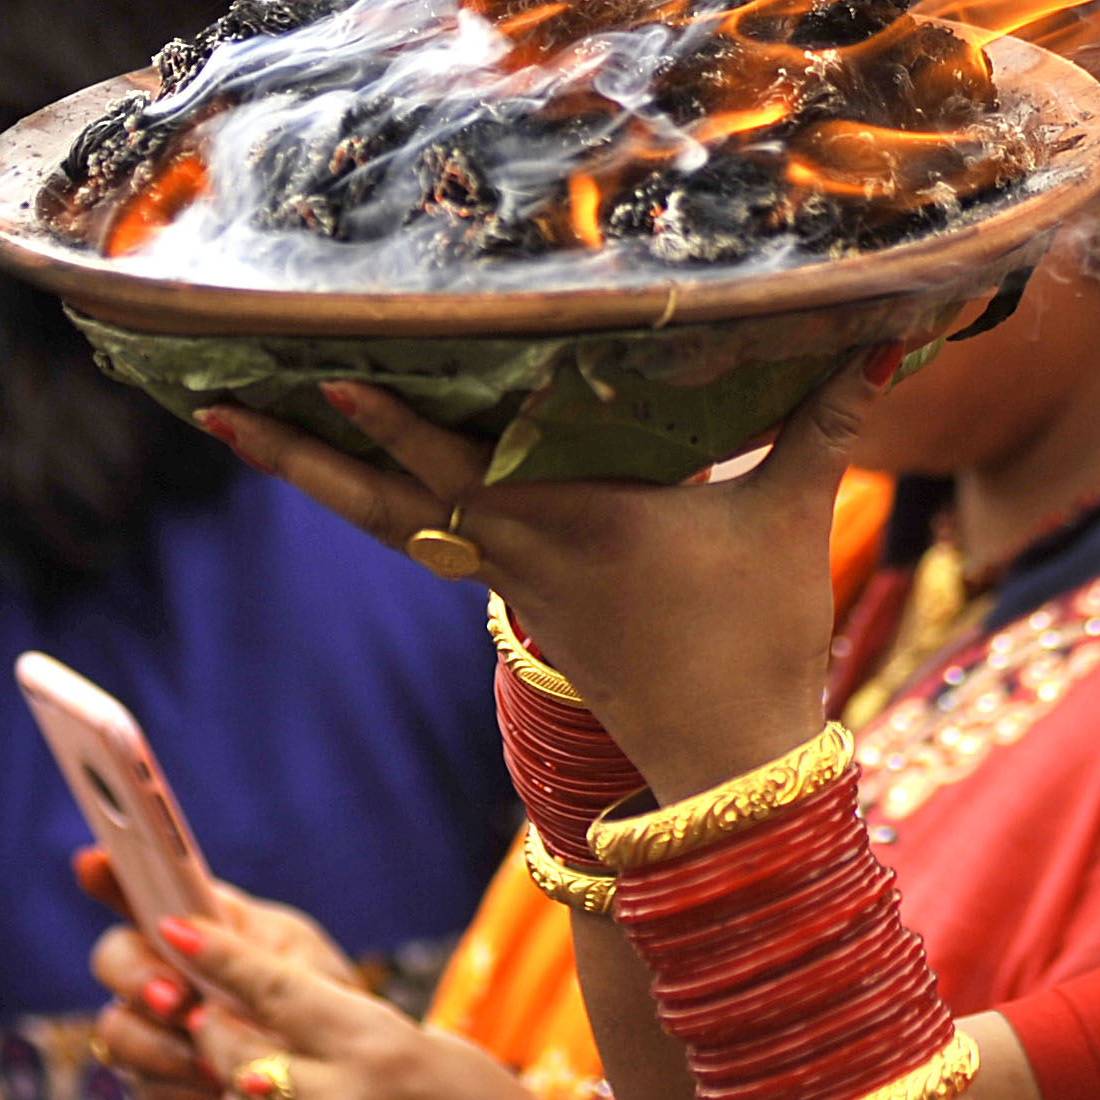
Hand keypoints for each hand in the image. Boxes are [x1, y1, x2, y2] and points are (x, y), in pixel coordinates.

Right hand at [74, 850, 339, 1099]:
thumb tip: (177, 929)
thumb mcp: (301, 966)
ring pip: (117, 1029)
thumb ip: (239, 950)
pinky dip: (180, 1088)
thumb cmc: (326, 1007)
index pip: (140, 891)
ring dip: (158, 1043)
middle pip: (113, 958)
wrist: (344, 1088)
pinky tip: (217, 1089)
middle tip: (176, 1000)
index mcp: (202, 927)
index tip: (92, 861)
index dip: (108, 874)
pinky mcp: (162, 1091)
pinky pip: (146, 1088)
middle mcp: (166, 974)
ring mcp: (156, 1034)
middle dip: (134, 976)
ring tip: (210, 1060)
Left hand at [150, 906, 602, 1099]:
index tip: (173, 930)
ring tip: (307, 1097)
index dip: (216, 956)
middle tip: (218, 1016)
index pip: (273, 988)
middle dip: (218, 1028)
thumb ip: (360, 1037)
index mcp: (376, 1047)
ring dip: (253, 1095)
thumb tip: (289, 1027)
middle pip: (233, 1051)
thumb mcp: (437, 1055)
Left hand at [197, 351, 912, 800]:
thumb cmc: (758, 637)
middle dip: (301, 443)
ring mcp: (511, 584)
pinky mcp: (521, 607)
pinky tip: (355, 467)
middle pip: (385, 491)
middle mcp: (520, 550)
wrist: (729, 767)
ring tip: (236, 423)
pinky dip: (380, 497)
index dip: (390, 411)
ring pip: (387, 519)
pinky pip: (429, 538)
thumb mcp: (790, 517)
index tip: (320, 361)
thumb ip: (827, 420)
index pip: (462, 457)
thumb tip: (888, 333)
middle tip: (211, 400)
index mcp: (574, 520)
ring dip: (314, 473)